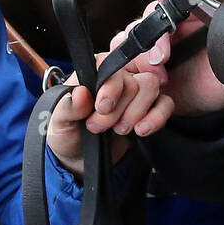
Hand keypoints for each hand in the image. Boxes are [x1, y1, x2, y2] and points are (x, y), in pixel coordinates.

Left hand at [45, 56, 174, 177]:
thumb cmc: (67, 133)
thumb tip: (80, 93)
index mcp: (93, 74)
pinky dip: (156, 118)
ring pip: (151, 87)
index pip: (110, 65)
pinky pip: (165, 104)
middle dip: (119, 110)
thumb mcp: (58, 124)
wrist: (79, 159)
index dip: (111, 86)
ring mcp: (135, 93)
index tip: (103, 107)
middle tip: (99, 127)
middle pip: (133, 79)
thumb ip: (67, 108)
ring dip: (135, 113)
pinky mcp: (149, 109)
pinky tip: (141, 131)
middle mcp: (116, 79)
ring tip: (118, 130)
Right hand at [111, 0, 223, 116]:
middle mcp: (169, 29)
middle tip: (161, 60)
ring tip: (157, 78)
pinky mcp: (134, 62)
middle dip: (153, 36)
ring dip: (140, 54)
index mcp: (194, 21)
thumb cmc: (214, 87)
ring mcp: (149, 45)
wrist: (198, 111)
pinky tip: (139, 82)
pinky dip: (125, 67)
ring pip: (131, 35)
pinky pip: (120, 57)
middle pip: (150, 16)